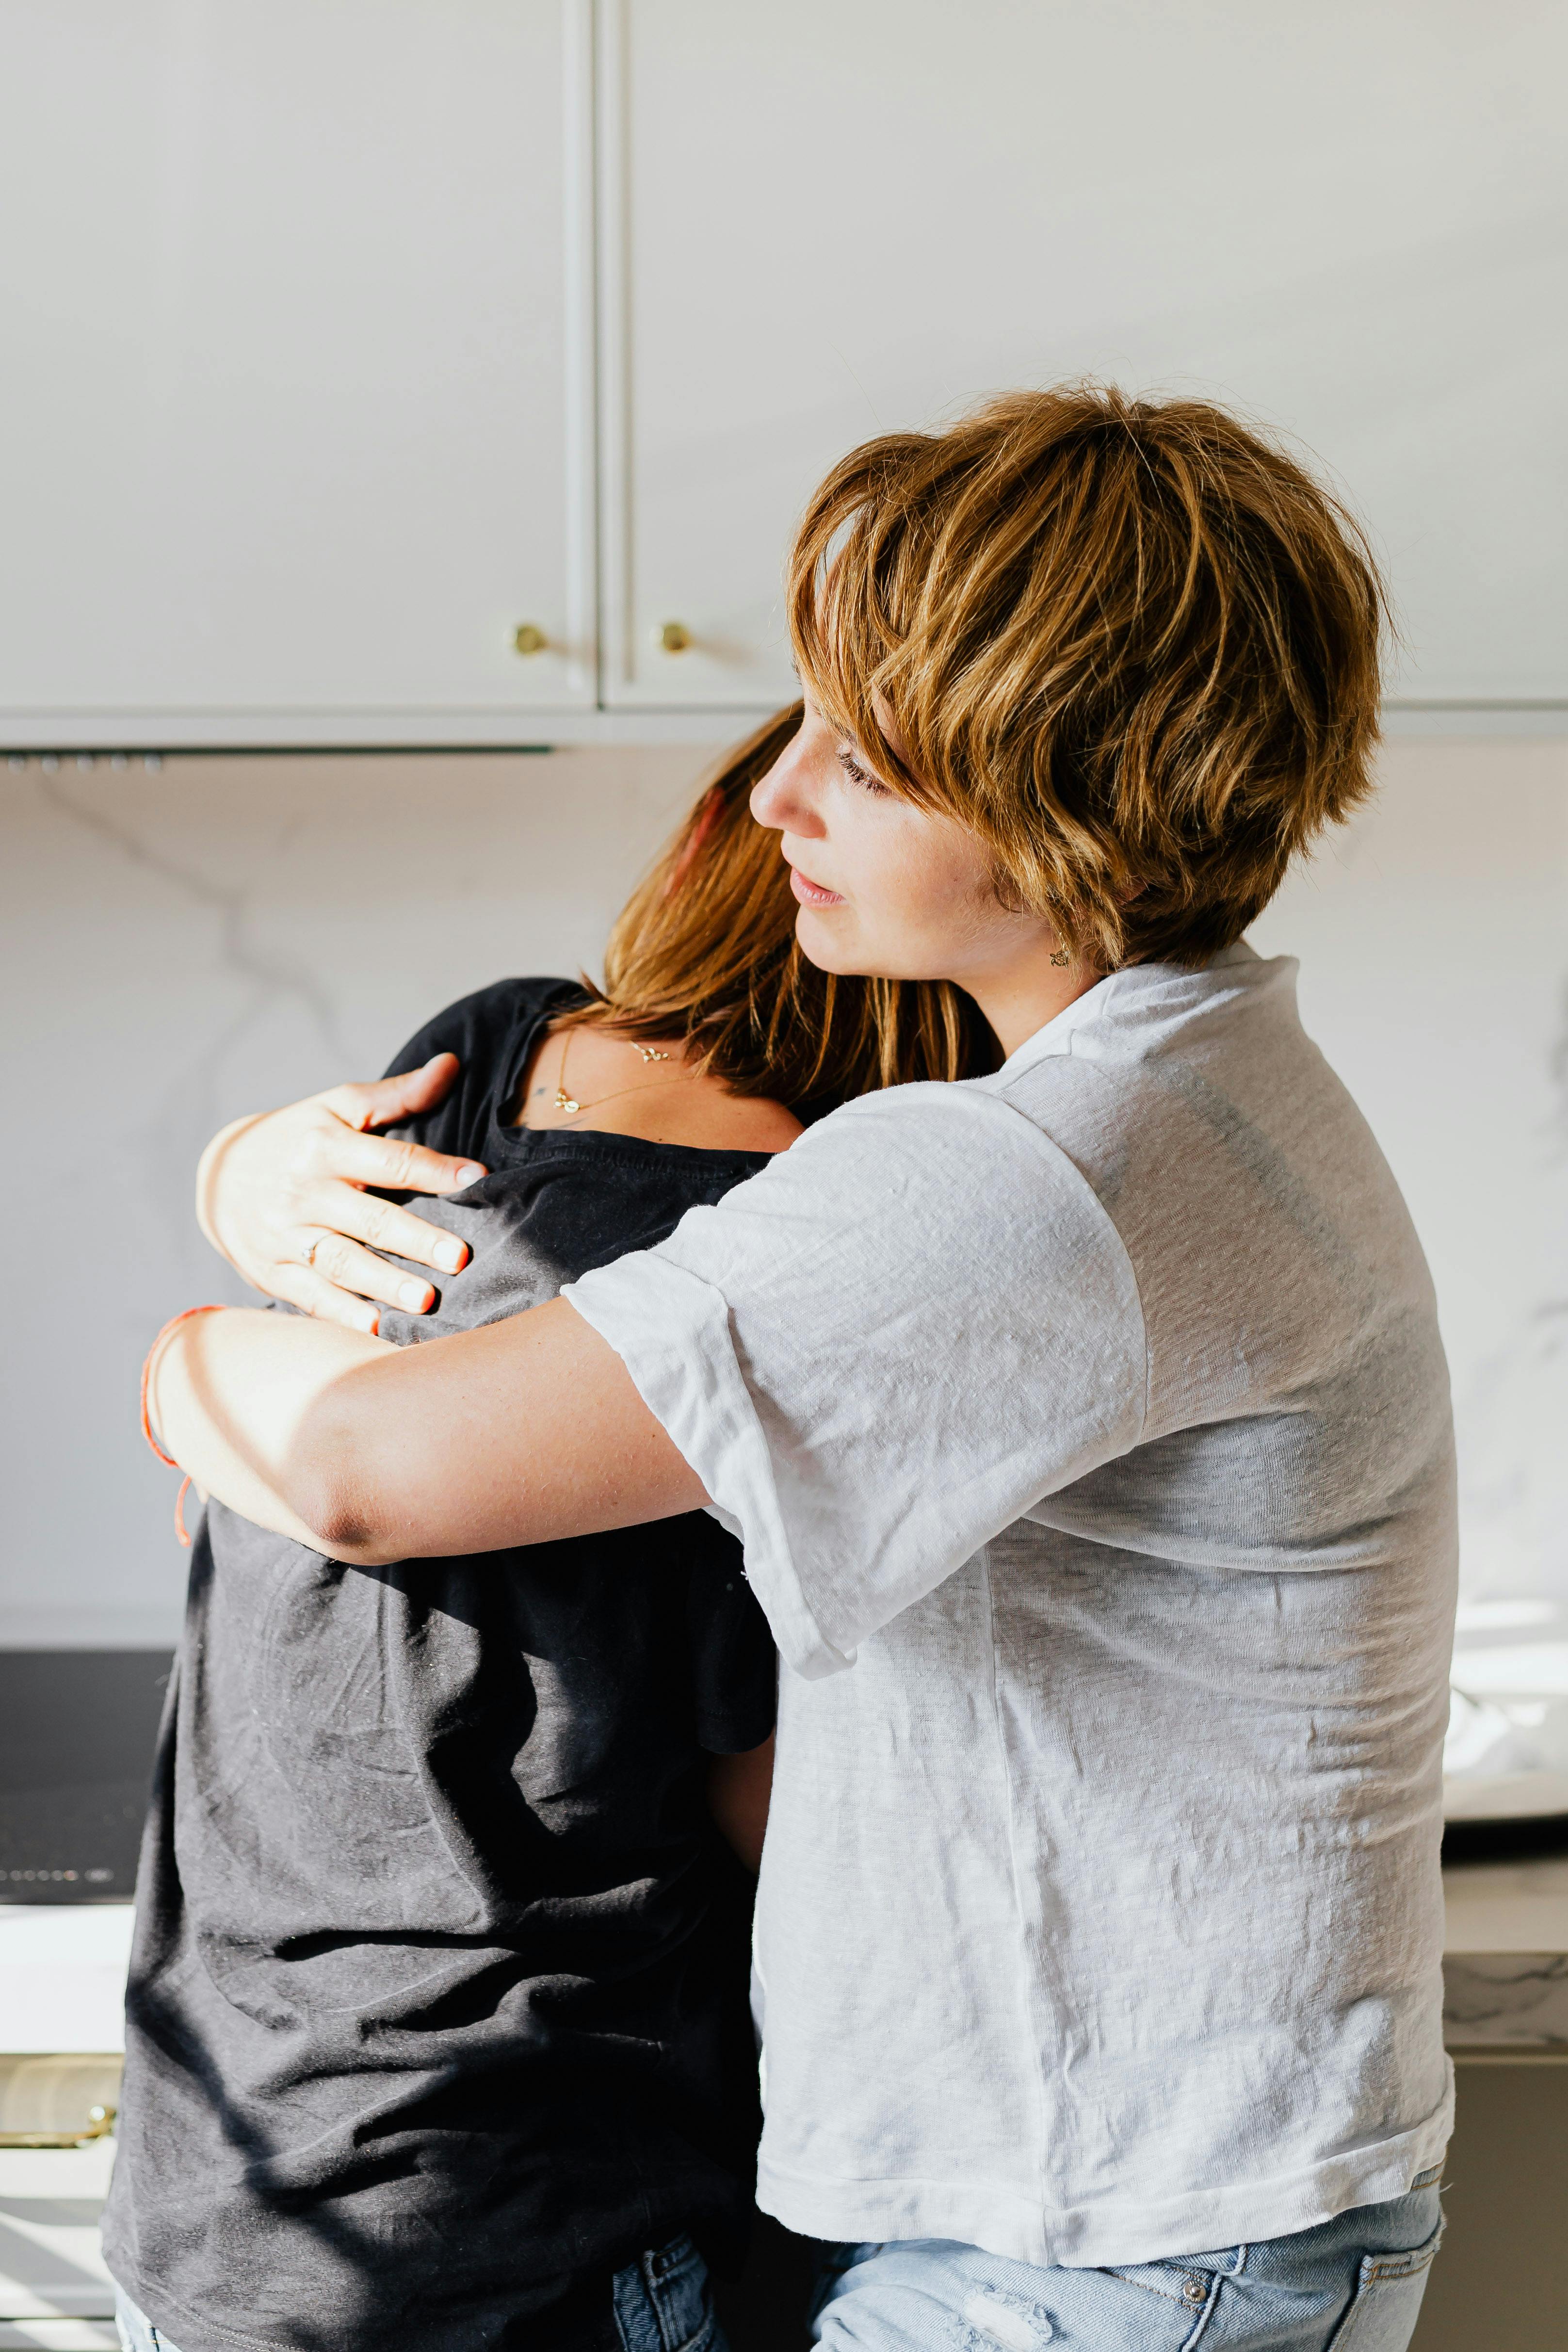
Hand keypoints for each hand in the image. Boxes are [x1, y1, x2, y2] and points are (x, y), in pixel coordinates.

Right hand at [195, 1056, 487, 1330]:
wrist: (219, 1175)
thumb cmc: (296, 1136)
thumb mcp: (337, 1106)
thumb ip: (397, 1095)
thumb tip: (450, 1066)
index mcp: (324, 1146)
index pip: (388, 1160)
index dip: (434, 1169)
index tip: (476, 1179)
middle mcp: (304, 1193)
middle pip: (368, 1219)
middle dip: (414, 1239)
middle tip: (458, 1256)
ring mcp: (285, 1235)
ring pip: (341, 1262)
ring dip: (384, 1283)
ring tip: (425, 1301)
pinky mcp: (272, 1270)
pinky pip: (309, 1295)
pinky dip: (340, 1313)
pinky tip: (375, 1328)